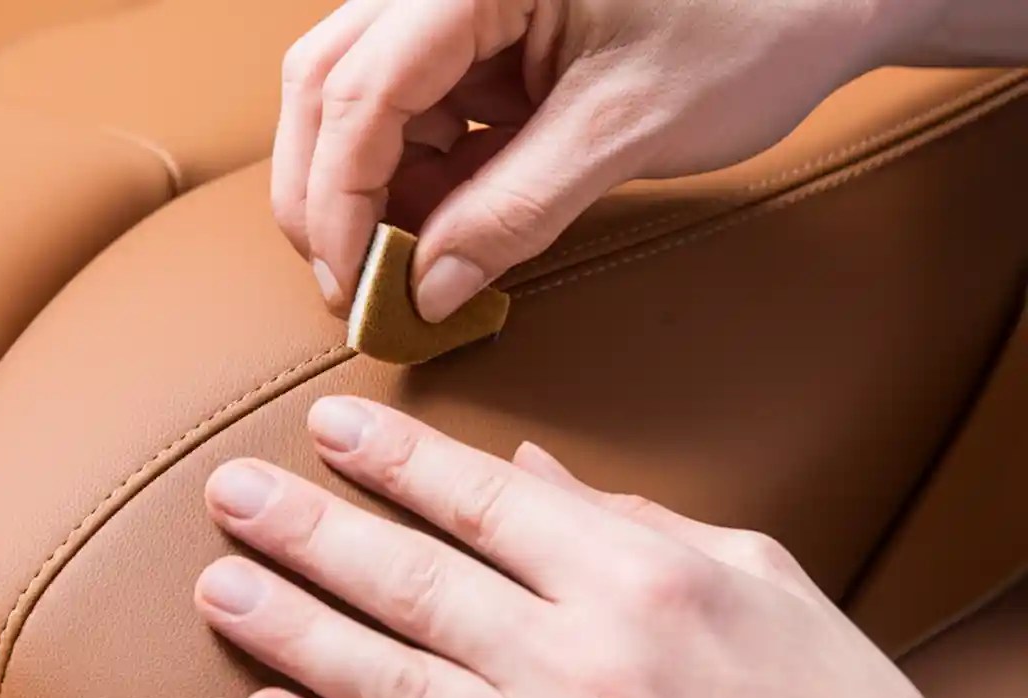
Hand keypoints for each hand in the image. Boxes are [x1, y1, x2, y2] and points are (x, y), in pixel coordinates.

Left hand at [195, 396, 935, 697]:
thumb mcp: (755, 578)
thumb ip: (633, 520)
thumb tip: (525, 472)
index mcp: (642, 577)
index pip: (484, 500)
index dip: (396, 457)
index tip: (329, 425)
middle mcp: (584, 659)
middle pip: (414, 579)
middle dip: (312, 532)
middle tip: (234, 494)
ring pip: (388, 676)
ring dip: (293, 627)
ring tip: (222, 586)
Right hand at [272, 0, 932, 320]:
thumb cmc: (749, 26)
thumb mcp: (622, 130)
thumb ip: (511, 213)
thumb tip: (423, 289)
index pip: (358, 92)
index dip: (338, 202)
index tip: (352, 288)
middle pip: (327, 85)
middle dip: (329, 194)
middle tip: (356, 284)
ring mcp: (459, 3)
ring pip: (357, 99)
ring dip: (370, 189)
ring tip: (414, 260)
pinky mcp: (483, 35)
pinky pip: (415, 109)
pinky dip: (419, 176)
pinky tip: (448, 221)